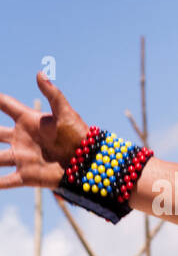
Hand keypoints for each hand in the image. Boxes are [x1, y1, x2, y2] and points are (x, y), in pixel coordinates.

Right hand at [0, 74, 90, 190]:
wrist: (90, 164)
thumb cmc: (81, 136)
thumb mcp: (66, 113)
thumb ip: (52, 94)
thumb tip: (39, 73)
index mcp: (29, 121)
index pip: (5, 104)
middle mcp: (21, 139)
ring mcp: (22, 157)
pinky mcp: (27, 175)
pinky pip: (5, 182)